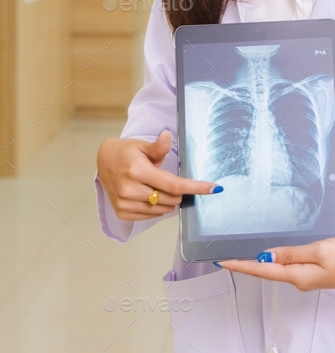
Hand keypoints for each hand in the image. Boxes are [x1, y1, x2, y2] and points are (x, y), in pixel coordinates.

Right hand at [97, 129, 221, 221]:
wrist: (104, 162)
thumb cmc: (127, 152)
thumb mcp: (143, 146)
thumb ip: (159, 146)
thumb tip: (168, 136)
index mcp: (137, 171)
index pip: (173, 185)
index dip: (195, 187)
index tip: (213, 188)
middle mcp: (130, 190)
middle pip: (170, 199)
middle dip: (179, 192)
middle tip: (172, 181)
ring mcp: (125, 203)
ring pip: (161, 209)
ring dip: (168, 201)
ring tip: (158, 187)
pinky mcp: (122, 213)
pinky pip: (150, 216)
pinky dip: (157, 207)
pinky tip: (150, 195)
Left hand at [215, 235, 334, 291]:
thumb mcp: (321, 251)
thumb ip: (293, 254)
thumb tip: (265, 258)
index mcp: (299, 276)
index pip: (263, 270)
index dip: (241, 265)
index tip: (221, 261)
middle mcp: (302, 279)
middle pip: (268, 272)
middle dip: (246, 264)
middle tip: (226, 255)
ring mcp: (312, 276)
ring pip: (279, 269)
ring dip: (261, 262)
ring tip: (243, 253)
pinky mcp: (321, 271)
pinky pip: (293, 265)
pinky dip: (279, 259)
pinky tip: (275, 253)